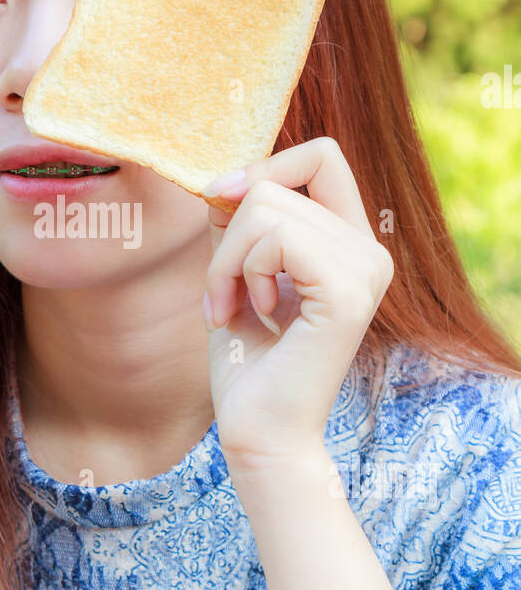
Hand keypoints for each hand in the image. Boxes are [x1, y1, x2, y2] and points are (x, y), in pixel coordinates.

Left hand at [203, 137, 393, 468]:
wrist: (259, 432)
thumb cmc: (247, 363)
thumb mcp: (237, 273)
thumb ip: (240, 224)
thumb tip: (225, 175)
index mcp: (351, 245)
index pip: (321, 157)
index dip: (265, 166)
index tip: (220, 199)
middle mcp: (370, 252)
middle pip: (279, 183)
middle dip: (228, 235)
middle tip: (222, 293)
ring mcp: (364, 270)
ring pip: (267, 208)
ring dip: (227, 261)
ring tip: (231, 308)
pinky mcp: (347, 292)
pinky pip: (275, 239)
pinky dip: (242, 273)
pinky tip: (255, 314)